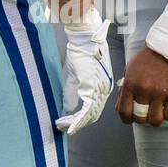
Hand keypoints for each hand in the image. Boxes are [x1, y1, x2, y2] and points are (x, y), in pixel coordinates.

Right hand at [55, 12, 113, 135]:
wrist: (84, 38)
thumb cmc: (81, 51)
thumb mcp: (76, 75)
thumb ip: (73, 92)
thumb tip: (69, 108)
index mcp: (102, 87)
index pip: (95, 109)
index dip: (82, 118)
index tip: (70, 123)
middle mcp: (104, 90)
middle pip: (93, 115)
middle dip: (78, 123)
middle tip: (64, 128)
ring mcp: (99, 89)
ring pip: (90, 115)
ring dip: (75, 123)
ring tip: (63, 126)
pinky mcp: (91, 87)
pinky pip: (86, 110)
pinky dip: (77, 121)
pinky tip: (68, 126)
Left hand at [117, 47, 167, 125]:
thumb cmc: (150, 56)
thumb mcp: (131, 68)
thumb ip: (126, 85)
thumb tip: (122, 102)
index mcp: (131, 83)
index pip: (124, 110)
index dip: (126, 119)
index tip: (129, 119)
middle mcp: (144, 90)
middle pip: (140, 118)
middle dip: (141, 119)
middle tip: (145, 116)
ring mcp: (160, 93)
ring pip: (155, 119)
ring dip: (155, 120)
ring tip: (157, 114)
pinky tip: (167, 111)